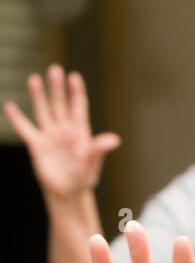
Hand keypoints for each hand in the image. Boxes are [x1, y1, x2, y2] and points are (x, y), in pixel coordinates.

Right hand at [3, 65, 119, 198]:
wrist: (67, 192)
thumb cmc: (83, 177)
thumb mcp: (92, 163)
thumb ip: (99, 149)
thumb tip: (115, 139)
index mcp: (80, 131)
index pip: (78, 107)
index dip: (76, 92)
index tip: (74, 76)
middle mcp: (64, 129)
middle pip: (60, 104)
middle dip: (57, 88)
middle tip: (55, 69)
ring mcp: (49, 135)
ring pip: (43, 111)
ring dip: (38, 96)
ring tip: (34, 79)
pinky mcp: (36, 145)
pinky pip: (25, 129)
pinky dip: (17, 119)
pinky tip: (10, 106)